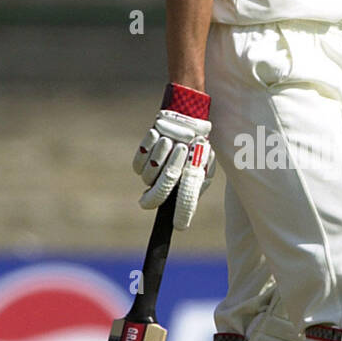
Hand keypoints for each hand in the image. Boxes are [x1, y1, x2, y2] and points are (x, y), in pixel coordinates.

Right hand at [133, 84, 215, 229]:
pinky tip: (149, 155)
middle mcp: (183, 154)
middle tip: (145, 201)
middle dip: (156, 196)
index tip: (179, 226)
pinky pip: (137, 164)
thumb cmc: (196, 146)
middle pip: (166, 183)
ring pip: (148, 175)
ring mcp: (166, 143)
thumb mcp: (204, 164)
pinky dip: (140, 165)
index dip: (184, 211)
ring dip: (150, 176)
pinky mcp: (153, 135)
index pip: (191, 191)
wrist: (189, 113)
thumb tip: (185, 205)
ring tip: (157, 167)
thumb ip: (197, 183)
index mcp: (198, 163)